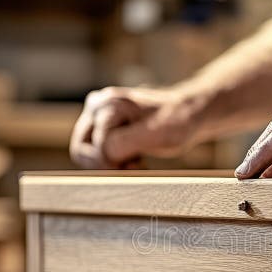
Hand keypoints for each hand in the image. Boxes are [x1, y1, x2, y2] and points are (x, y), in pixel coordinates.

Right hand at [70, 86, 205, 168]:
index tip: (136, 164)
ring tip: (135, 163)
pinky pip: (95, 152)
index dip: (113, 162)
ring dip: (108, 165)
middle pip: (81, 149)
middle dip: (105, 165)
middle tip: (132, 166)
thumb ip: (123, 142)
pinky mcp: (103, 127)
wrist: (190, 115)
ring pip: (86, 153)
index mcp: (108, 105)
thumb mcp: (154, 134)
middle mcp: (97, 107)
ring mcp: (98, 116)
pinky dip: (112, 162)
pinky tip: (134, 161)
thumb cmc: (177, 122)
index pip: (96, 147)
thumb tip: (102, 153)